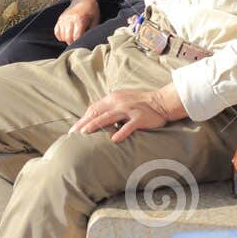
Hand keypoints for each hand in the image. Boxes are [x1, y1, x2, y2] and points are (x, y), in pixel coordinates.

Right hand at [54, 0, 101, 43]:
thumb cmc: (91, 11)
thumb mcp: (95, 20)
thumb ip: (92, 30)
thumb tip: (88, 40)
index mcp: (80, 20)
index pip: (76, 37)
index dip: (79, 42)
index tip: (83, 43)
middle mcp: (70, 20)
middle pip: (68, 38)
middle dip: (73, 43)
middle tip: (78, 42)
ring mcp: (63, 19)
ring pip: (62, 36)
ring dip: (67, 39)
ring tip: (74, 37)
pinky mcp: (60, 19)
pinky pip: (57, 32)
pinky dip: (61, 36)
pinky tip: (67, 35)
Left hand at [71, 86, 185, 142]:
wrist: (163, 101)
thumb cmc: (143, 103)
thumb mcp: (125, 101)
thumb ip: (112, 108)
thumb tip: (97, 119)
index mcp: (114, 98)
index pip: (94, 108)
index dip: (83, 118)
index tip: (74, 129)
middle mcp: (120, 102)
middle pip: (98, 112)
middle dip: (84, 123)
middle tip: (73, 134)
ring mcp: (130, 110)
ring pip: (109, 117)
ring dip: (96, 125)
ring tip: (85, 133)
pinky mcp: (140, 117)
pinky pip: (129, 126)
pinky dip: (121, 132)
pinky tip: (114, 140)